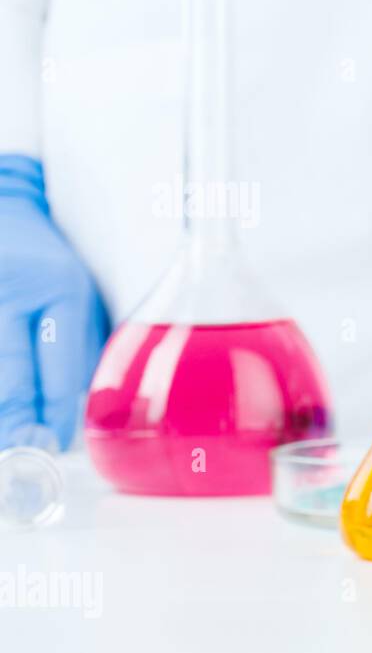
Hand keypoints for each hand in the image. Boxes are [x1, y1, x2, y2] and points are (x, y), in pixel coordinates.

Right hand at [0, 154, 108, 449]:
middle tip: (23, 451)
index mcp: (63, 287)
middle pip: (12, 371)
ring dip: (1, 405)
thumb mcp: (79, 292)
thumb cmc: (48, 258)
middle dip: (16, 420)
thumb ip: (81, 344)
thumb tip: (78, 408)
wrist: (5, 200)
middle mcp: (16, 287)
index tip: (55, 441)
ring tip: (9, 437)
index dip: (55, 411)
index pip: (60, 364)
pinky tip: (2, 408)